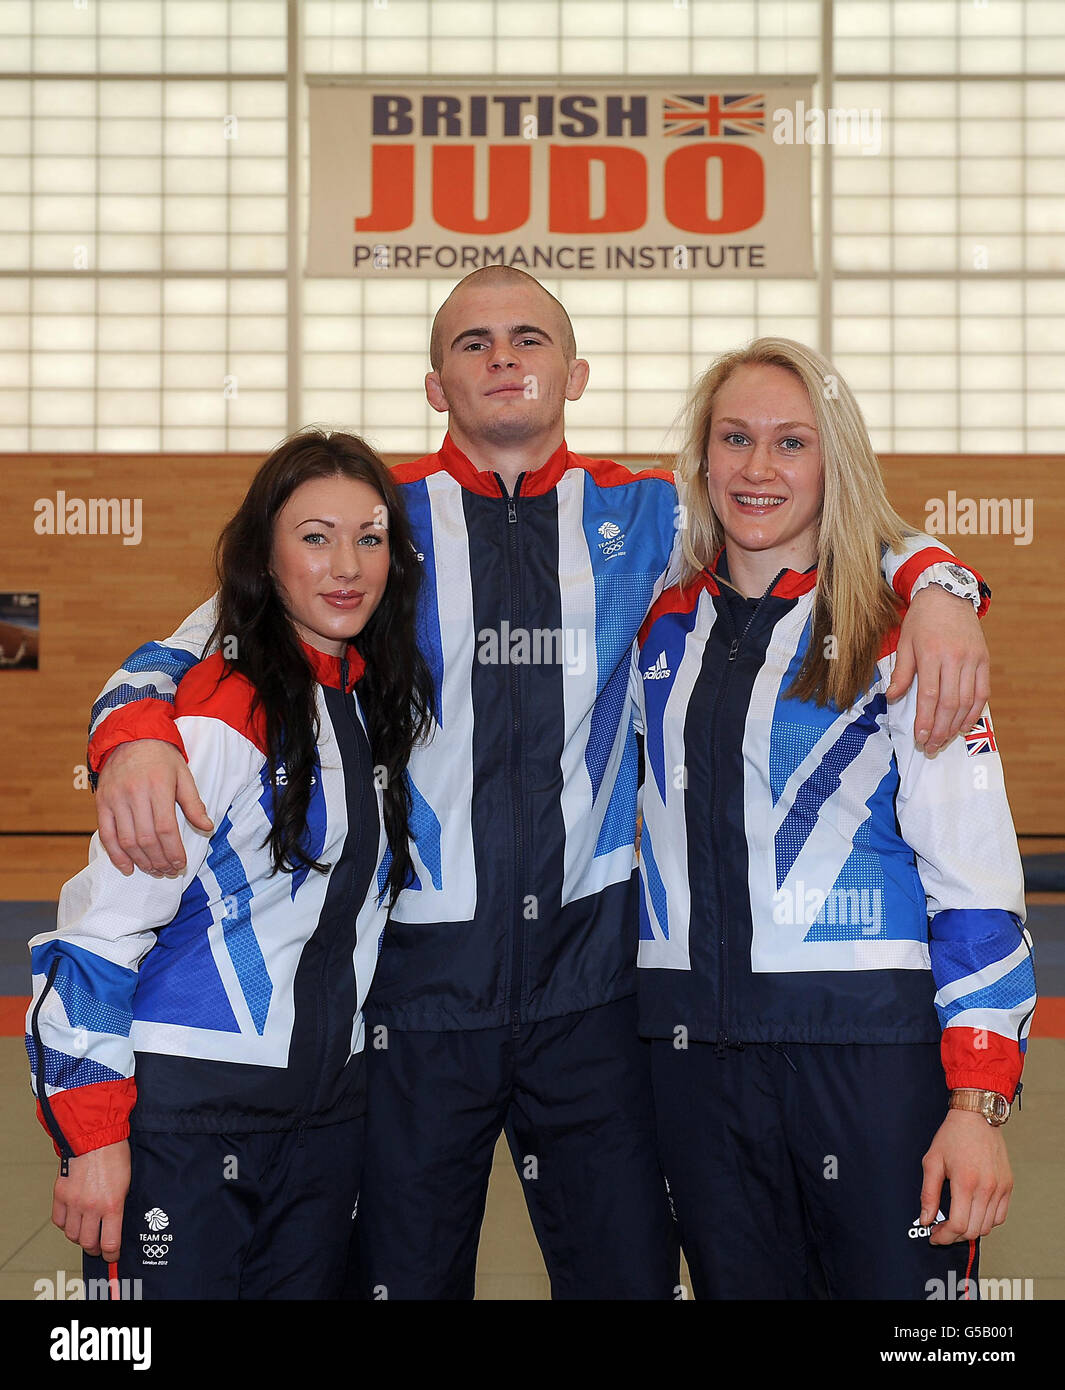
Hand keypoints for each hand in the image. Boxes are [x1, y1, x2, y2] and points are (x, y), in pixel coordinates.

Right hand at [52, 1141, 130, 1262]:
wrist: (95, 1136)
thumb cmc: (115, 1155)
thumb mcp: (127, 1183)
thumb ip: (119, 1205)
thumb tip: (116, 1224)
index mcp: (112, 1204)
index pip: (110, 1243)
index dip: (112, 1254)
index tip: (113, 1255)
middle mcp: (91, 1206)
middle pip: (88, 1242)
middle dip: (95, 1248)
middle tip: (99, 1246)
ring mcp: (73, 1201)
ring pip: (72, 1234)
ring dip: (79, 1237)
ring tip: (86, 1231)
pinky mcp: (60, 1194)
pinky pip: (59, 1221)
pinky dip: (65, 1224)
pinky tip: (73, 1219)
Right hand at [96, 740, 212, 876]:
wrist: (130, 737)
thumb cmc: (162, 757)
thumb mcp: (184, 775)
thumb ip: (194, 803)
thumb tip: (207, 827)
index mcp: (158, 786)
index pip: (166, 829)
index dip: (174, 851)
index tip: (181, 864)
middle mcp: (134, 794)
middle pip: (146, 838)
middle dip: (159, 860)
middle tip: (169, 871)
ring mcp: (115, 799)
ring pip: (127, 840)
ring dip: (141, 861)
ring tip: (154, 870)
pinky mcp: (102, 803)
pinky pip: (106, 835)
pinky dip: (116, 855)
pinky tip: (128, 868)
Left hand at [886, 587, 989, 753]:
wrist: (948, 594)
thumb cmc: (921, 619)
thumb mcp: (904, 642)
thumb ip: (901, 672)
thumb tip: (892, 698)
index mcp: (931, 654)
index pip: (929, 696)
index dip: (926, 721)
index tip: (920, 738)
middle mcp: (954, 658)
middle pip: (950, 703)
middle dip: (940, 730)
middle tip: (932, 747)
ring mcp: (972, 659)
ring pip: (968, 701)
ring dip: (957, 725)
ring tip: (946, 740)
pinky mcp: (984, 659)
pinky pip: (982, 691)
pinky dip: (975, 711)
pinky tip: (964, 724)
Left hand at [920, 1109, 1011, 1244]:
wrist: (976, 1117)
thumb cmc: (953, 1136)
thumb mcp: (932, 1161)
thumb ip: (929, 1194)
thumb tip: (926, 1219)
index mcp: (965, 1182)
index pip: (958, 1225)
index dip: (944, 1236)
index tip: (934, 1236)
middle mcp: (986, 1188)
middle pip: (973, 1230)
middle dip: (954, 1236)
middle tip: (942, 1230)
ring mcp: (1000, 1188)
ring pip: (987, 1227)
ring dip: (970, 1230)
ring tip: (956, 1221)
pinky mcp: (1008, 1186)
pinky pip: (999, 1216)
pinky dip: (986, 1221)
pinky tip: (972, 1212)